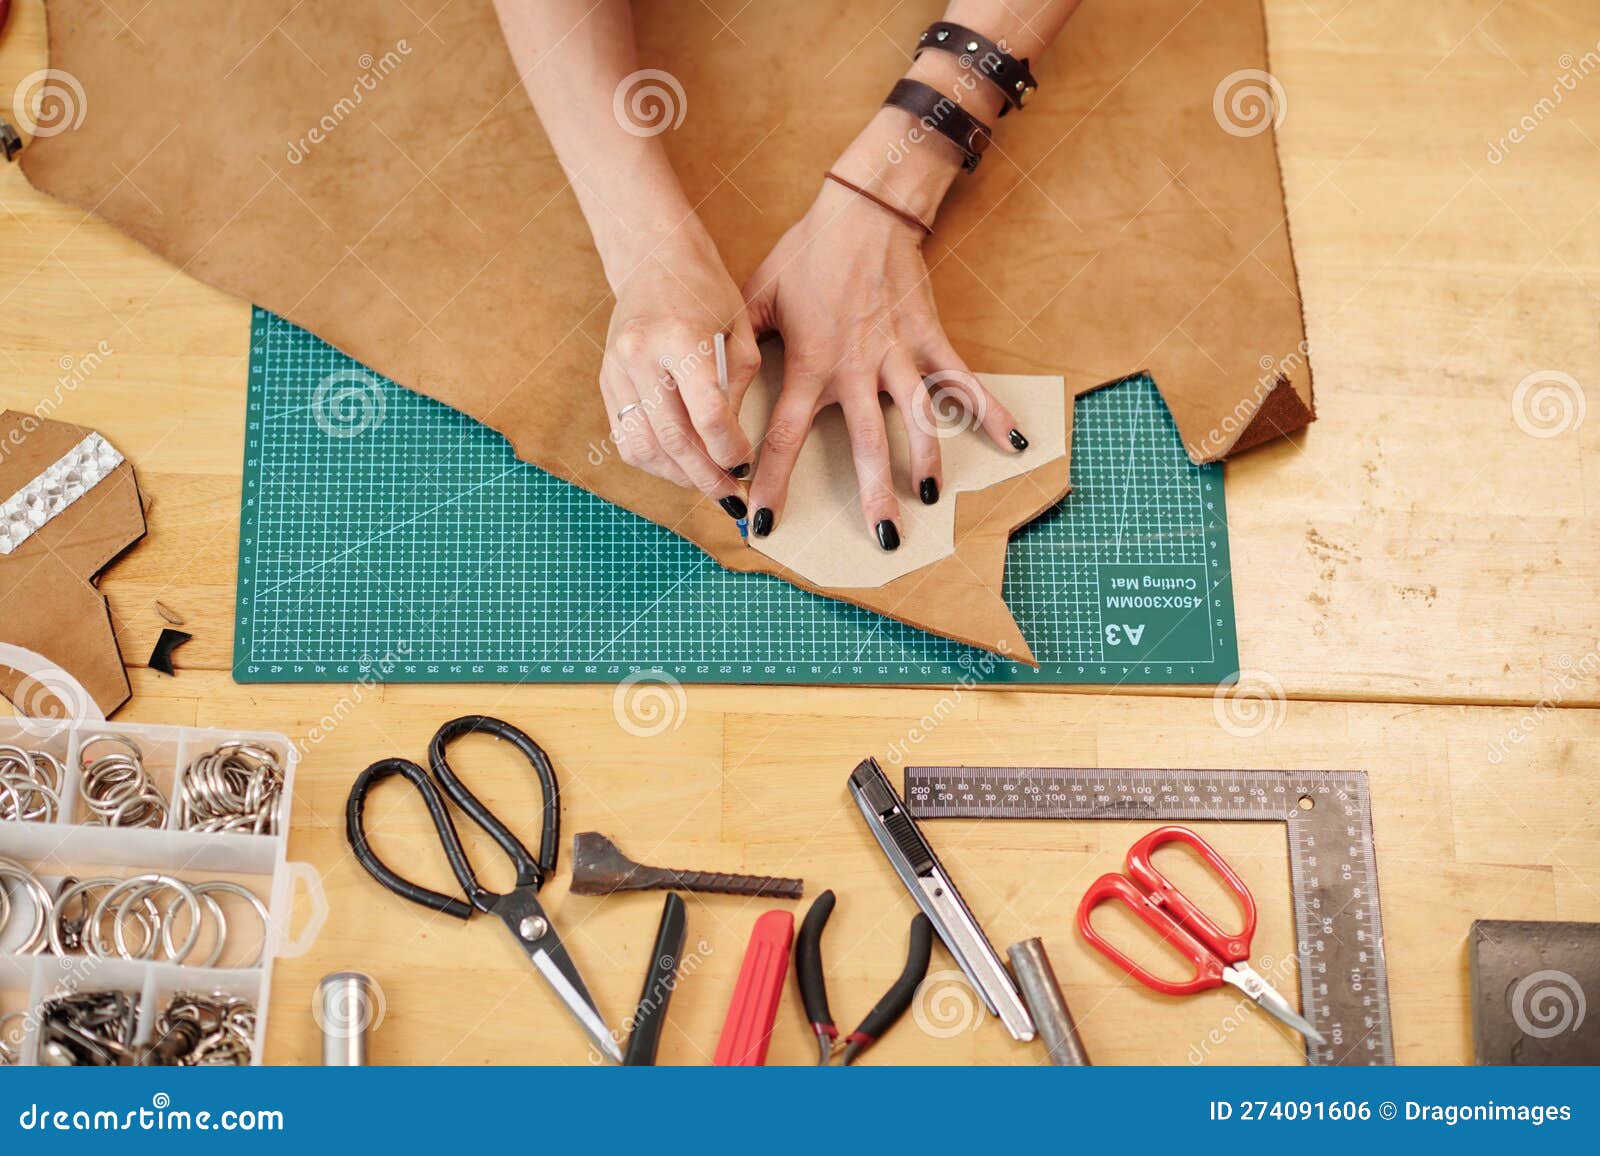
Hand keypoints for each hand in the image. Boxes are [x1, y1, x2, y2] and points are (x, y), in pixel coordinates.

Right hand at [599, 217, 760, 513]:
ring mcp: (616, 370)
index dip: (728, 449)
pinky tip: (679, 465)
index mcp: (679, 337)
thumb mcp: (738, 331)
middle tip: (729, 493)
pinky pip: (625, 438)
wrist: (652, 258)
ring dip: (677, 475)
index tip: (744, 463)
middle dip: (705, 476)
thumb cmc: (705, 292)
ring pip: (643, 447)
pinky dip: (653, 462)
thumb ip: (736, 388)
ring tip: (705, 482)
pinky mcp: (605, 382)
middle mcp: (640, 355)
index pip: (706, 413)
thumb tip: (731, 447)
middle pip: (673, 438)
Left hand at [742, 181, 1023, 549]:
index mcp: (810, 363)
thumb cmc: (804, 255)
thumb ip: (736, 347)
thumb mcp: (754, 296)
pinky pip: (962, 380)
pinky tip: (1013, 442)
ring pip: (918, 418)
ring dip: (929, 461)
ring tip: (933, 501)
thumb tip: (712, 391)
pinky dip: (989, 409)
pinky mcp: (928, 338)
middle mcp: (857, 367)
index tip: (762, 521)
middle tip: (881, 537)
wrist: (862, 210)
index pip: (784, 435)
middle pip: (867, 442)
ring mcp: (898, 354)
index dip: (772, 480)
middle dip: (873, 492)